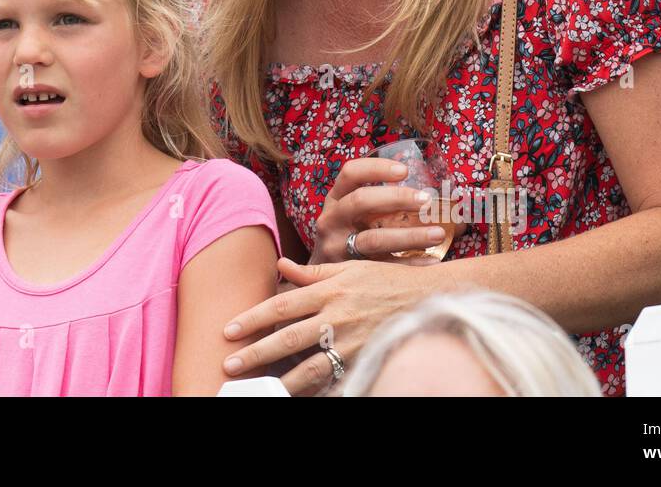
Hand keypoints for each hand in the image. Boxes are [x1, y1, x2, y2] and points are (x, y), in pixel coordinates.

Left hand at [222, 256, 446, 395]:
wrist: (432, 297)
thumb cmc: (386, 280)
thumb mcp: (350, 269)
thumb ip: (312, 272)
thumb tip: (280, 264)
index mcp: (329, 290)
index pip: (281, 305)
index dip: (252, 318)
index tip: (228, 330)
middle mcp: (338, 316)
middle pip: (288, 338)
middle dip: (256, 353)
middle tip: (229, 364)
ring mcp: (353, 342)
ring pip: (310, 367)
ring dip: (281, 380)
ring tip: (259, 389)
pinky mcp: (367, 359)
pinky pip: (337, 381)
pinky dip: (318, 391)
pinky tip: (298, 396)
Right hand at [310, 156, 455, 263]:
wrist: (317, 280)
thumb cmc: (348, 238)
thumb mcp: (352, 216)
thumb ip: (383, 206)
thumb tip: (444, 206)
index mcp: (336, 199)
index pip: (350, 173)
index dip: (376, 168)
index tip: (405, 171)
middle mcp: (332, 220)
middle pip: (361, 201)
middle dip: (396, 198)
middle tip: (426, 200)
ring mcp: (336, 247)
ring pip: (374, 239)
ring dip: (409, 235)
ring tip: (438, 234)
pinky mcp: (348, 272)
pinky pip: (382, 267)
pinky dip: (410, 263)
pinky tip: (432, 260)